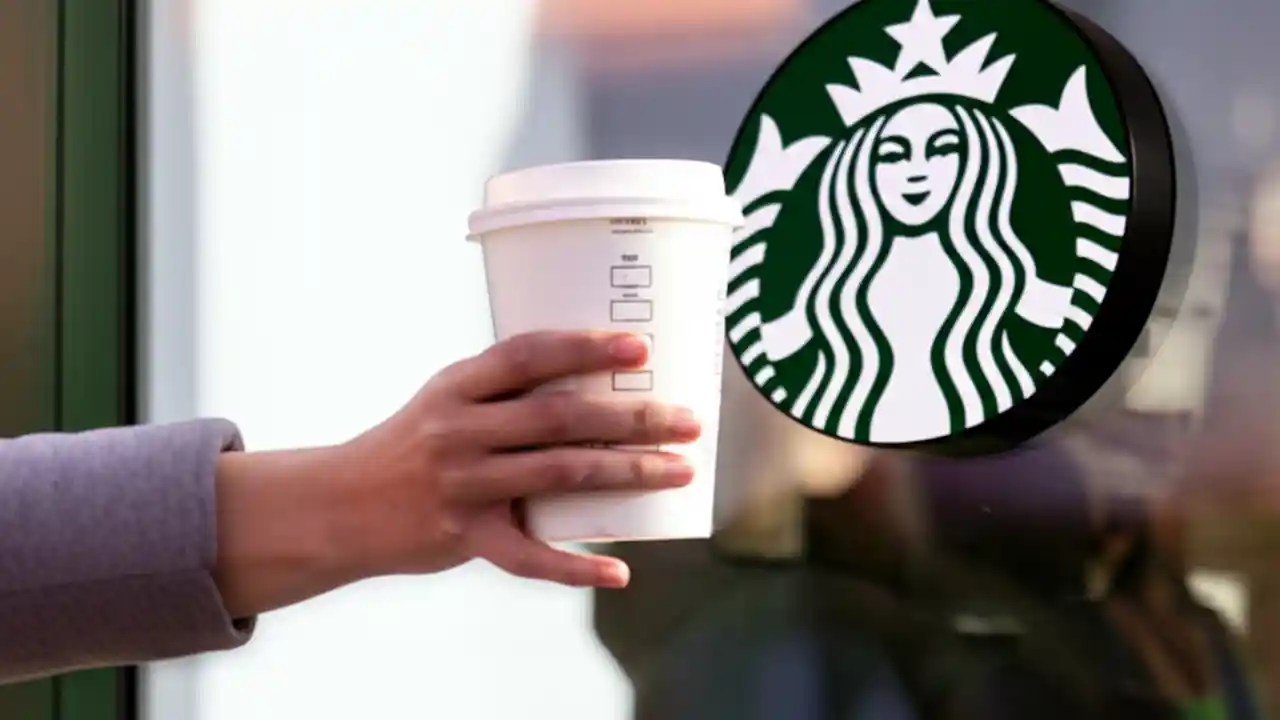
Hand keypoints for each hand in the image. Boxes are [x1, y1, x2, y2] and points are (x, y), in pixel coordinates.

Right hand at [213, 331, 701, 617]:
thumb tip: (600, 378)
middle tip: (688, 419)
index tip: (640, 347)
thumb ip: (507, 392)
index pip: (527, 354)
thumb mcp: (446, 401)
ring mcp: (461, 485)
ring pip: (560, 474)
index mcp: (457, 386)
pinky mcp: (462, 537)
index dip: (585, 347)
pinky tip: (620, 571)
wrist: (341, 506)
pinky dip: (576, 566)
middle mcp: (458, 430)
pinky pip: (528, 556)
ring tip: (679, 470)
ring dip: (628, 472)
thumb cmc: (414, 445)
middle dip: (632, 415)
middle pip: (559, 416)